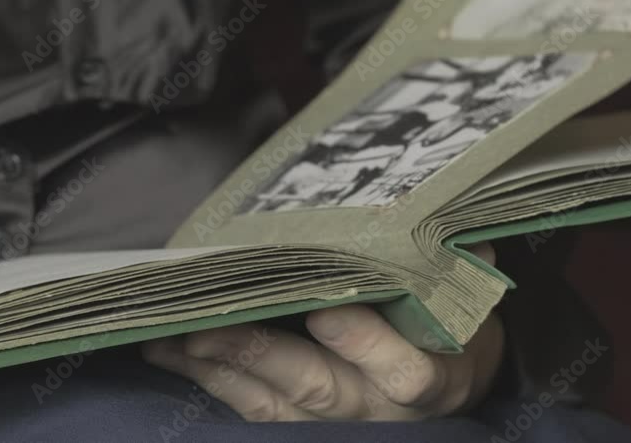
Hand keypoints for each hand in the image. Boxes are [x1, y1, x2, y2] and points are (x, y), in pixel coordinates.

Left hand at [142, 243, 503, 420]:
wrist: (447, 386)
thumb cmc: (446, 330)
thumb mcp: (462, 300)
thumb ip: (448, 263)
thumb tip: (432, 208)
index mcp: (427, 376)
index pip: (403, 370)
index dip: (365, 345)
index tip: (327, 312)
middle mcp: (375, 408)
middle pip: (317, 389)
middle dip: (258, 355)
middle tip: (207, 327)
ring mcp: (333, 422)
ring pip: (271, 404)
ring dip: (216, 368)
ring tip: (168, 335)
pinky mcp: (297, 423)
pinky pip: (249, 408)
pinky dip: (208, 379)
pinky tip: (169, 353)